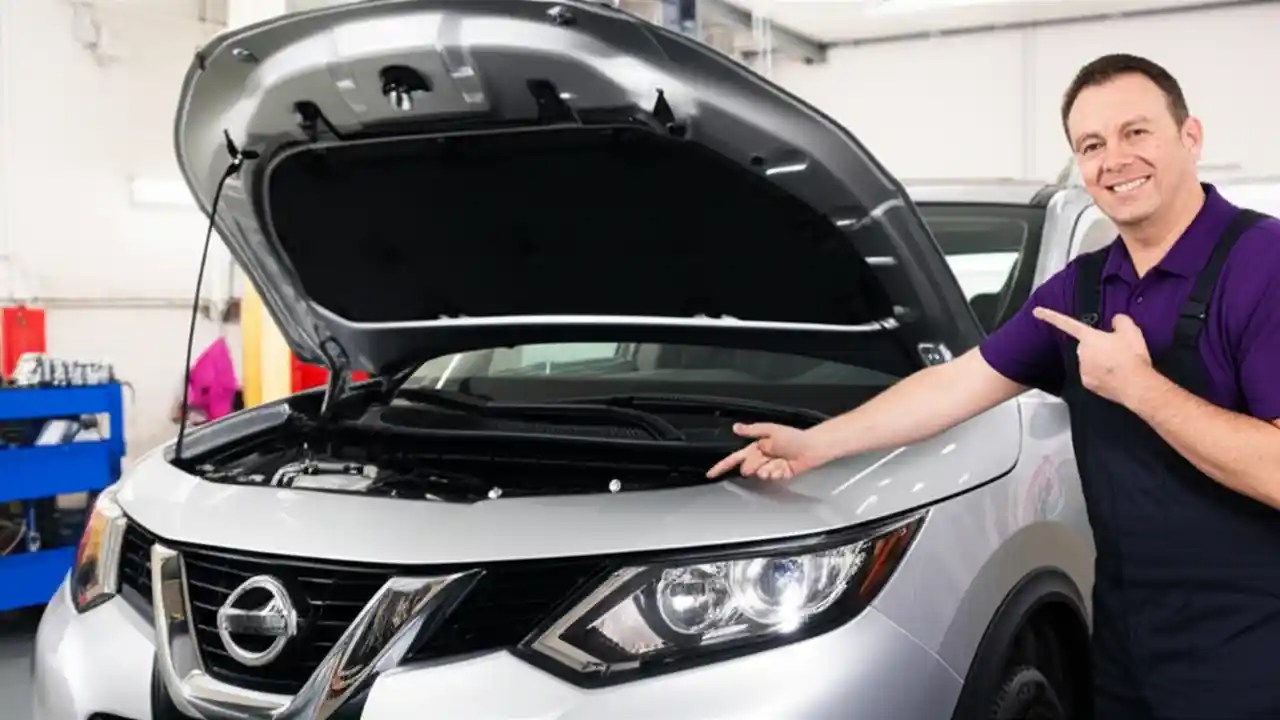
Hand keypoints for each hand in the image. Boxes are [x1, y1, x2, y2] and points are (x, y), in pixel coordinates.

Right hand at [706, 422, 825, 481]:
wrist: (811, 448)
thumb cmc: (793, 437)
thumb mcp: (770, 430)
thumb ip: (751, 431)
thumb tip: (735, 427)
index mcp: (756, 447)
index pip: (734, 458)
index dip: (722, 466)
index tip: (711, 473)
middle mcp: (761, 458)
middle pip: (748, 468)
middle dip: (755, 464)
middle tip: (767, 455)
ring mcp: (770, 467)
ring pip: (761, 474)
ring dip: (769, 468)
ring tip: (779, 460)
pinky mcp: (779, 475)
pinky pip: (773, 478)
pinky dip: (779, 472)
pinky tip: (785, 466)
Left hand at [1033, 307, 1153, 405]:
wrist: (1136, 385)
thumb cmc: (1132, 358)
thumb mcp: (1131, 330)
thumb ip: (1120, 320)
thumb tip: (1116, 321)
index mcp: (1088, 337)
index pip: (1066, 323)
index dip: (1050, 316)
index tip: (1037, 312)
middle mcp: (1081, 352)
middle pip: (1087, 344)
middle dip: (1098, 346)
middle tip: (1117, 350)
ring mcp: (1083, 369)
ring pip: (1090, 360)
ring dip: (1101, 360)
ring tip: (1119, 363)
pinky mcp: (1088, 383)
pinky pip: (1094, 375)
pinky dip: (1102, 374)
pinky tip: (1116, 374)